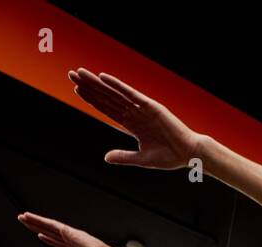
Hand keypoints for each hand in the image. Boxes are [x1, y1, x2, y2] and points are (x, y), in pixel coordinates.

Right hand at [17, 213, 124, 246]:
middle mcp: (72, 237)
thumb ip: (76, 239)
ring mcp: (72, 243)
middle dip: (35, 222)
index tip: (27, 216)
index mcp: (74, 234)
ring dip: (39, 228)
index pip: (53, 225)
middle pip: (49, 227)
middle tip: (21, 217)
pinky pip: (58, 244)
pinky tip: (42, 237)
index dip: (39, 221)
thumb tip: (63, 230)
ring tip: (28, 224)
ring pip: (51, 234)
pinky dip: (49, 240)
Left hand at [70, 69, 201, 169]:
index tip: (77, 89)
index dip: (92, 99)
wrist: (189, 154)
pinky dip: (117, 85)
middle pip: (107, 97)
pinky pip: (131, 94)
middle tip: (72, 74)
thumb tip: (106, 157)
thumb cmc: (170, 157)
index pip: (108, 109)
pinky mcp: (151, 106)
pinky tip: (103, 77)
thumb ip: (124, 156)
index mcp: (133, 124)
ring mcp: (142, 108)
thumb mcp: (142, 159)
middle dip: (90, 86)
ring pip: (115, 93)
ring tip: (80, 73)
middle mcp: (135, 113)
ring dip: (97, 83)